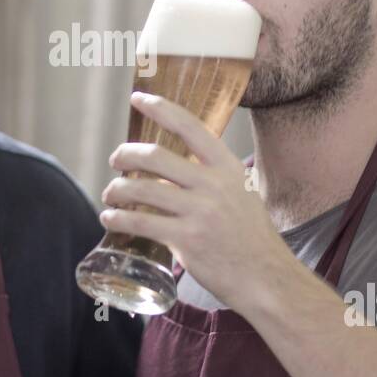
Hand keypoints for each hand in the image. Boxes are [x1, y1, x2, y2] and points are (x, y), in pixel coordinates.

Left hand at [99, 92, 297, 312]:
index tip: (138, 98)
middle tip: (115, 160)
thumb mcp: (241, 194)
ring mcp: (201, 212)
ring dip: (117, 189)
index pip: (190, 126)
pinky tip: (110, 218)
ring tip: (109, 194)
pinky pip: (142, 222)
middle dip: (126, 154)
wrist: (266, 278)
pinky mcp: (188, 240)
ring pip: (143, 189)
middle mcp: (214, 184)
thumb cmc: (251, 238)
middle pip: (156, 155)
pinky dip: (119, 218)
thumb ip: (211, 179)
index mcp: (228, 168)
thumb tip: (172, 172)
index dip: (161, 108)